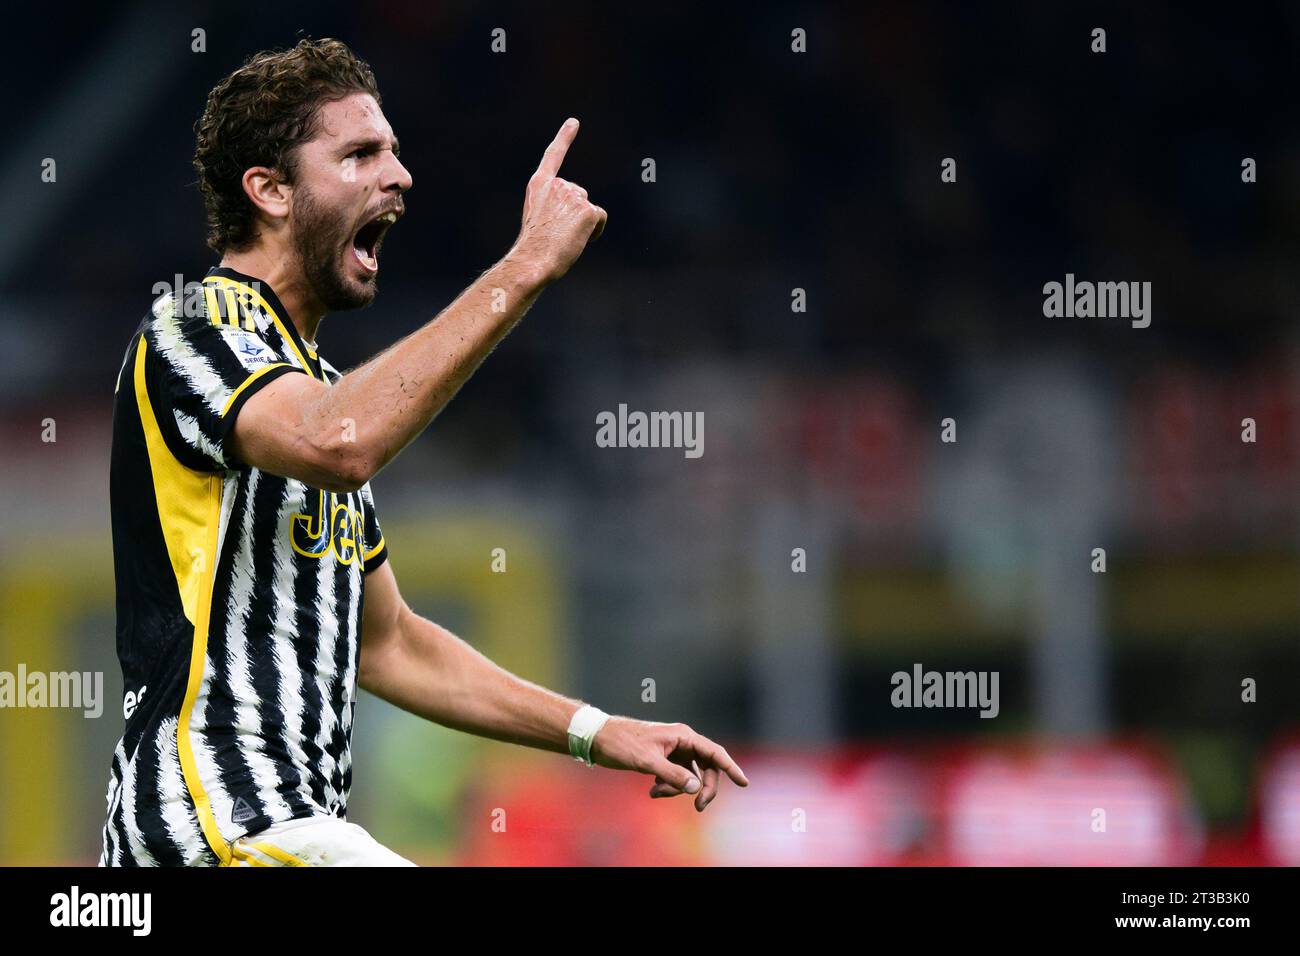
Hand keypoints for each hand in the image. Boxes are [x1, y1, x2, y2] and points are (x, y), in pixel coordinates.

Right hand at [510, 117, 606, 285]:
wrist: (533, 259)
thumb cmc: (534, 246)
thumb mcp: (539, 218)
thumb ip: (555, 207)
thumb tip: (578, 213)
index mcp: (539, 185)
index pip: (553, 156)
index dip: (564, 138)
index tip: (574, 122)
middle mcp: (557, 185)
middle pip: (578, 195)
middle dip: (574, 214)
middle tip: (557, 232)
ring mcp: (573, 195)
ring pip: (588, 208)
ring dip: (582, 224)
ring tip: (564, 237)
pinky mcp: (588, 209)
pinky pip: (600, 218)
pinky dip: (594, 232)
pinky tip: (579, 239)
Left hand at [589, 716, 748, 811]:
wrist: (599, 738)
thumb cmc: (622, 744)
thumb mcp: (647, 761)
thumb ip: (673, 775)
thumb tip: (695, 787)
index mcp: (683, 736)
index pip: (714, 752)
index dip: (731, 767)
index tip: (744, 783)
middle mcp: (682, 741)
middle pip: (705, 767)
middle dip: (701, 787)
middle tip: (698, 807)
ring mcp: (673, 750)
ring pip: (689, 774)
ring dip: (677, 789)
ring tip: (655, 793)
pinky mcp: (663, 758)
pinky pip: (676, 776)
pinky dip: (668, 787)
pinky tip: (652, 791)